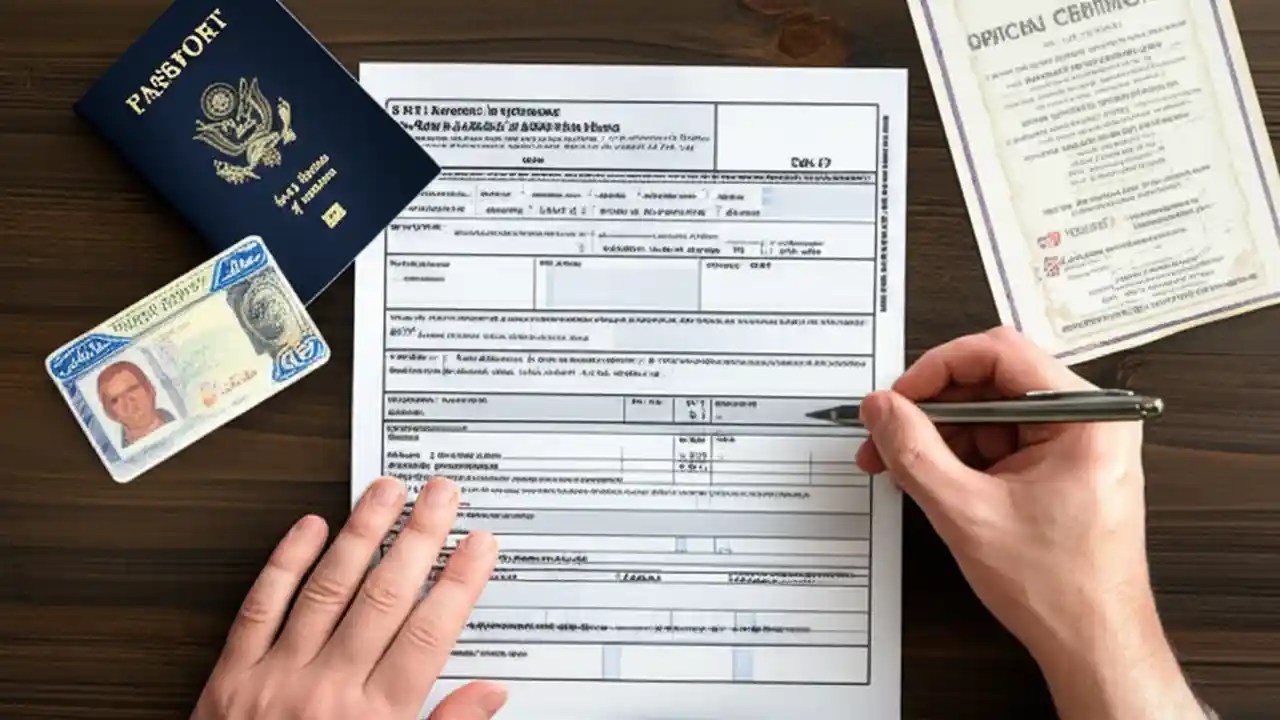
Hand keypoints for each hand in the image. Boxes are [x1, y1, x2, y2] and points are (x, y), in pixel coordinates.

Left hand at [192, 476, 504, 719]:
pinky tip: (309, 527)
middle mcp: (327, 692)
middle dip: (420, 538)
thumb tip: (488, 695)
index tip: (480, 546)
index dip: (459, 582)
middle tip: (441, 496)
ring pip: (328, 587)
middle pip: (385, 597)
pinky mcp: (232, 676)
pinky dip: (285, 562)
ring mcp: (277, 678)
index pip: (429, 635)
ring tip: (385, 493)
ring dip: (362, 532)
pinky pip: (261, 606)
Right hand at [856, 327, 1207, 719]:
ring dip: (940, 436)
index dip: (937, 369)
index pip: (1000, 353)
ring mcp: (1076, 444)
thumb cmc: (1056, 588)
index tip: (898, 398)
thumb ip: (914, 451)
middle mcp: (1088, 420)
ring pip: (990, 413)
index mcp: (1085, 417)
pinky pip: (1001, 442)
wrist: (1093, 645)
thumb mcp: (967, 512)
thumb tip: (880, 408)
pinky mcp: (1061, 467)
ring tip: (897, 465)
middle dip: (931, 410)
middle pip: (992, 382)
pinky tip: (929, 478)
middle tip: (885, 433)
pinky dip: (961, 457)